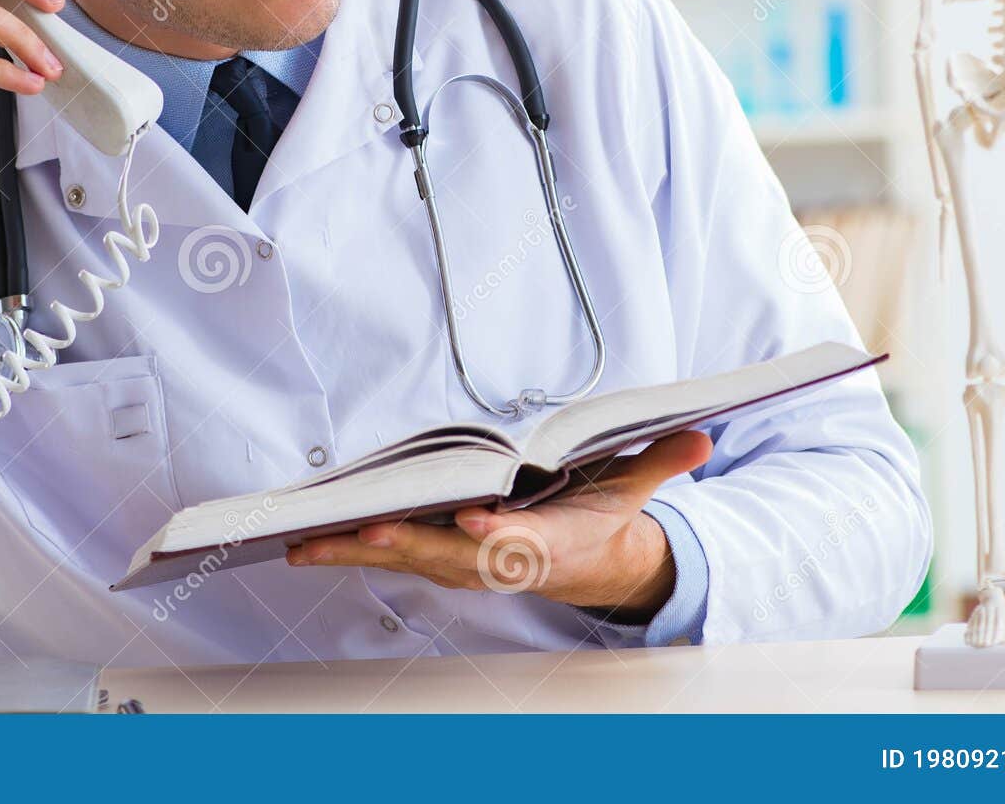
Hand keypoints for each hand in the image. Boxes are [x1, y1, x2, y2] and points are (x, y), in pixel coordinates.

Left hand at [286, 430, 711, 620]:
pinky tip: (305, 542)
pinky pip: (389, 555)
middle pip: (445, 555)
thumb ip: (659, 461)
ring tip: (306, 540)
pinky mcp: (439, 557)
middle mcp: (495, 560)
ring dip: (356, 550)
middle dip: (401, 544)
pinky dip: (347, 549)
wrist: (590, 568)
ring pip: (405, 558)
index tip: (475, 524)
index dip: (496, 536)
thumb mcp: (633, 489)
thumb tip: (699, 436)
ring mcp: (462, 563)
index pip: (520, 542)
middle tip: (360, 531)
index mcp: (546, 542)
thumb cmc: (599, 519)